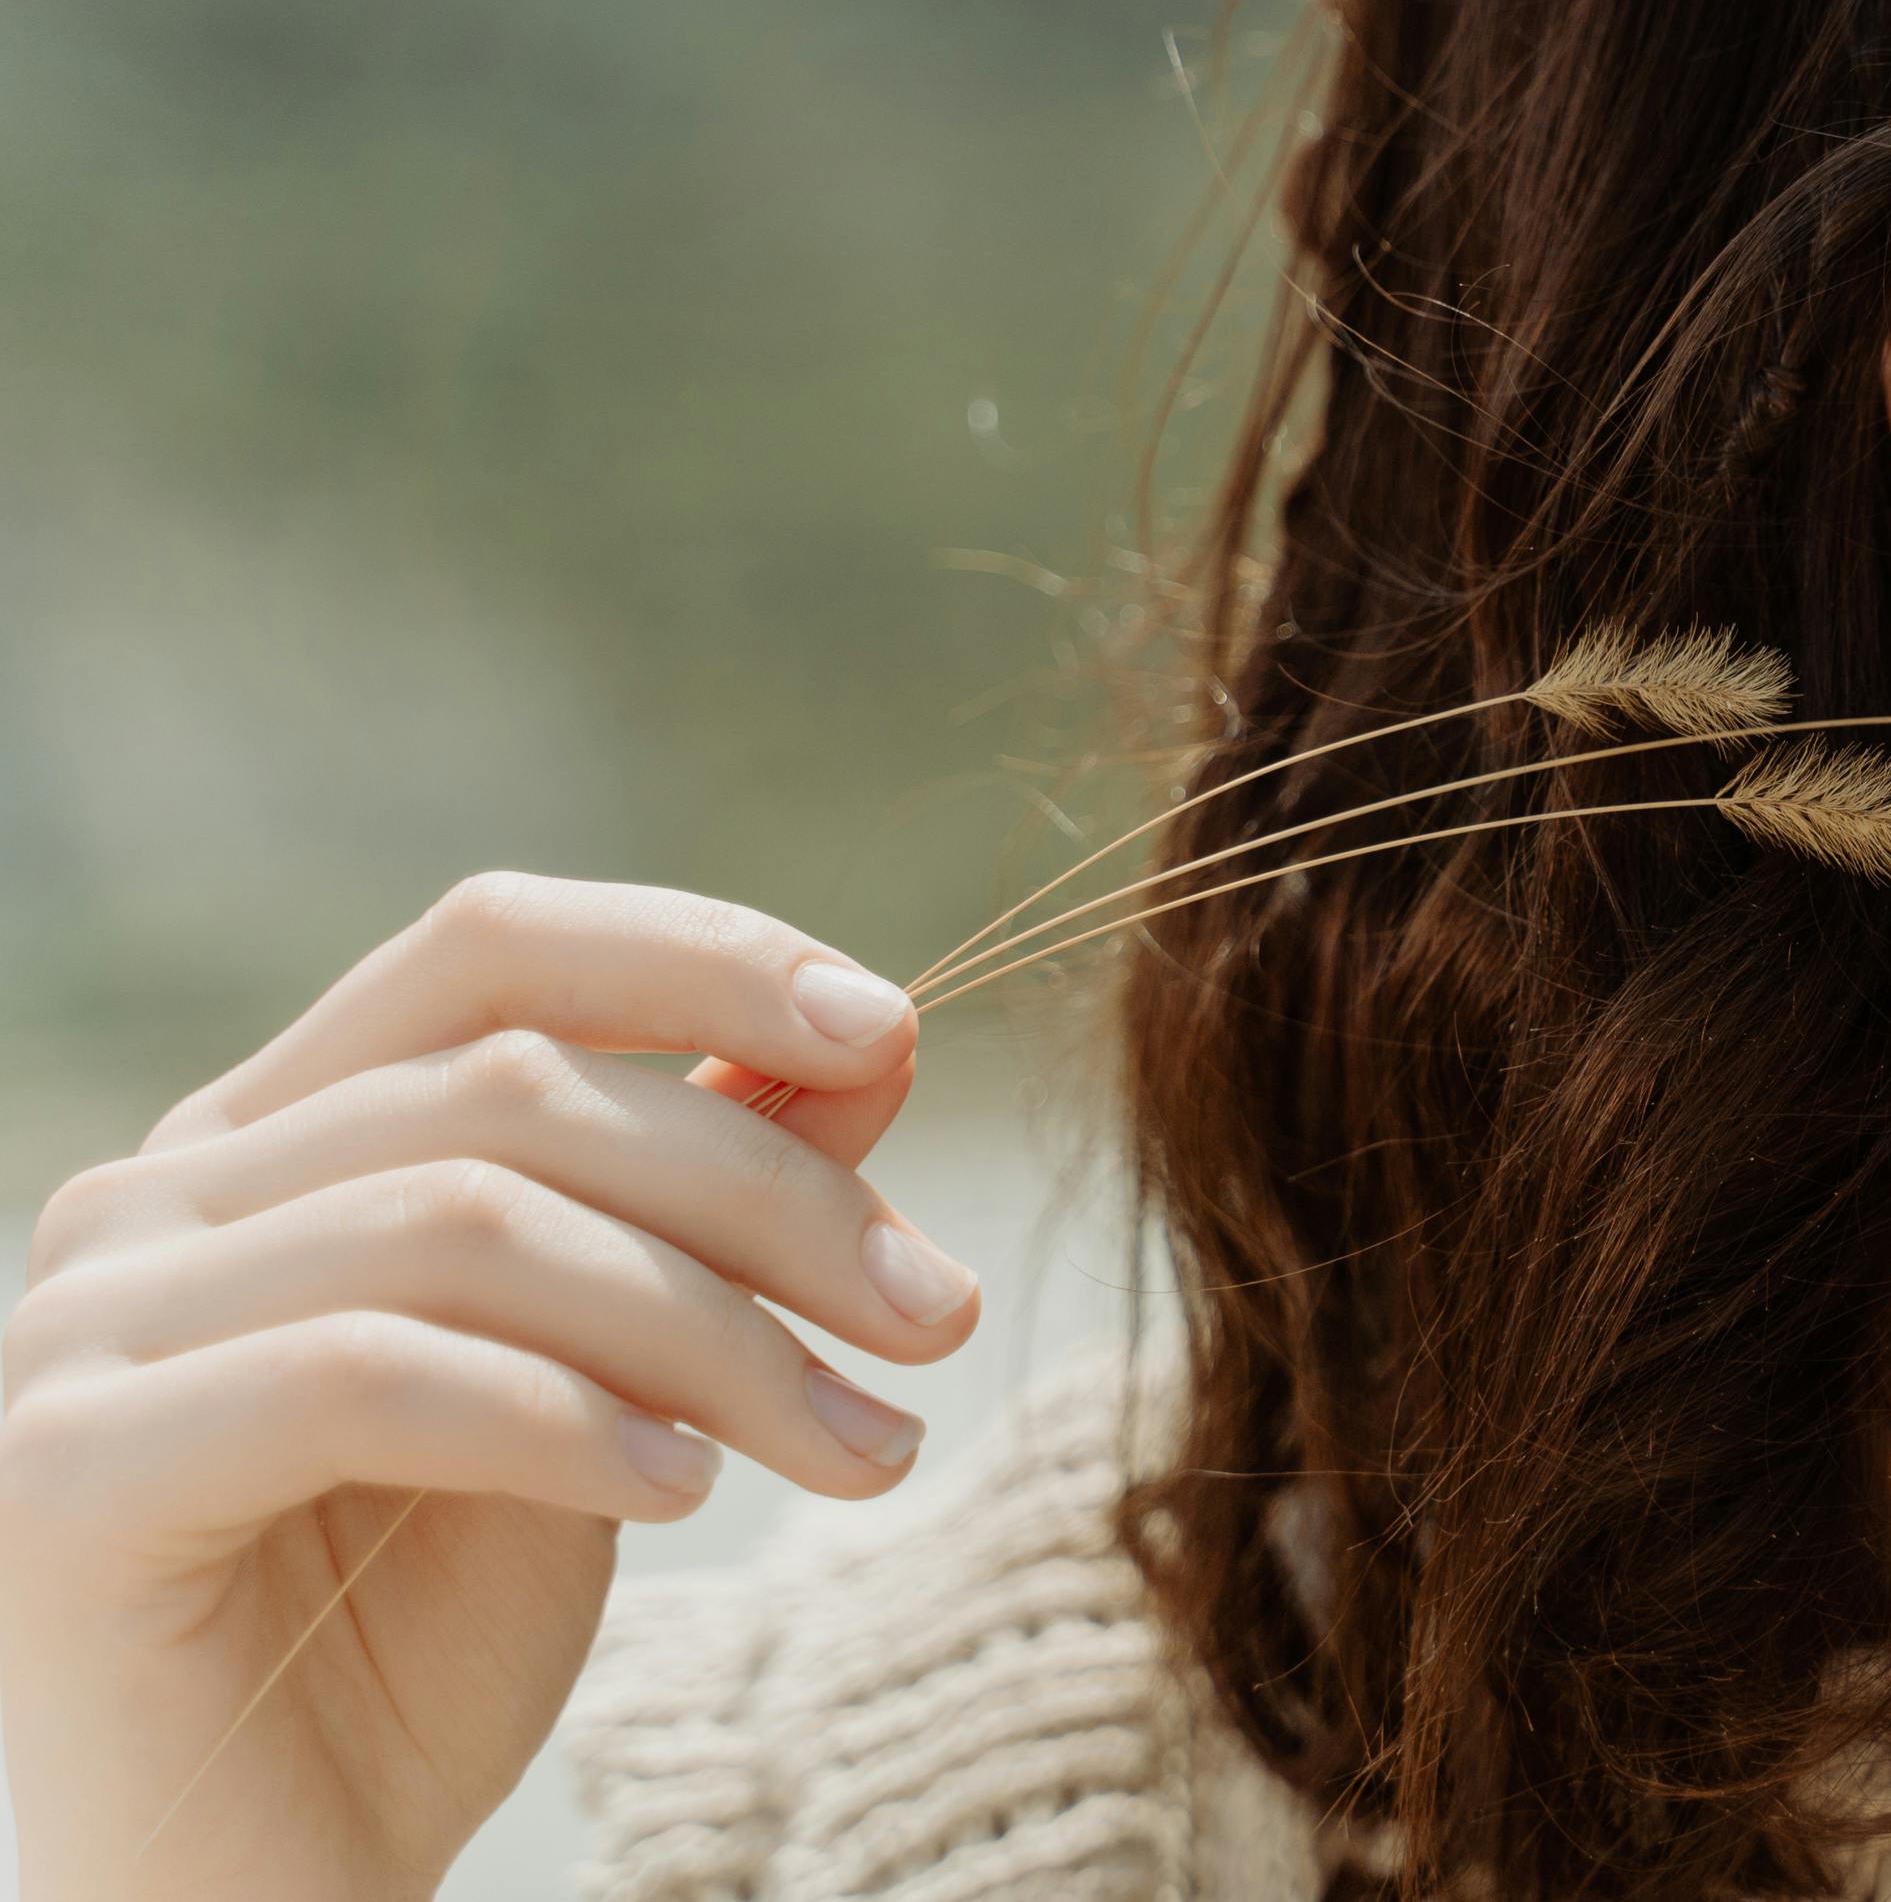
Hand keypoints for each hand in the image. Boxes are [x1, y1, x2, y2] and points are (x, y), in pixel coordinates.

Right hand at [0, 872, 981, 1901]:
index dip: (697, 955)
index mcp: (272, 1137)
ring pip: (465, 1222)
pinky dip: (560, 1419)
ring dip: (711, 1329)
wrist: (264, 1892)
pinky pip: (362, 1376)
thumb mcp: (608, 1389)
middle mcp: (154, 1198)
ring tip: (855, 1443)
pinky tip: (681, 1494)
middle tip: (937, 1315)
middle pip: (517, 1089)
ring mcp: (86, 1328)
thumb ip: (700, 1205)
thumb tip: (867, 1037)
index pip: (488, 948)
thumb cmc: (421, 1641)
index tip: (890, 1025)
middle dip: (773, 1194)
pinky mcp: (64, 1474)